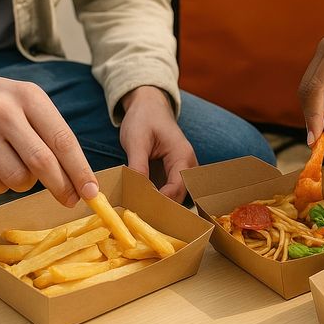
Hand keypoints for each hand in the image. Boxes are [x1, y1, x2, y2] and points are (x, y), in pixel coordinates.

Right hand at [0, 52, 97, 206]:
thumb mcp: (26, 101)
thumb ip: (49, 132)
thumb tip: (76, 176)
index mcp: (30, 97)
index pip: (63, 140)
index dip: (80, 170)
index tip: (92, 192)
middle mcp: (6, 111)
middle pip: (43, 162)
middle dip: (61, 186)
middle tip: (70, 200)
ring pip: (16, 178)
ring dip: (24, 184)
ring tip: (19, 169)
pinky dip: (0, 186)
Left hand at [119, 86, 195, 202]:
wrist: (149, 105)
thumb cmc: (144, 118)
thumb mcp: (136, 140)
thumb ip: (138, 164)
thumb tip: (138, 190)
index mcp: (182, 155)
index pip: (177, 187)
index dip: (162, 201)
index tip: (143, 210)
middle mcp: (188, 164)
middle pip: (179, 195)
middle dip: (162, 206)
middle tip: (140, 218)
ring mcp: (183, 169)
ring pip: (176, 194)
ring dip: (161, 203)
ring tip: (141, 212)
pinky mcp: (174, 171)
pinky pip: (170, 189)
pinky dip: (158, 196)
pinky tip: (143, 202)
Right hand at [297, 16, 323, 144]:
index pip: (317, 85)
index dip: (313, 114)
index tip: (315, 140)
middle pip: (308, 88)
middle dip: (313, 117)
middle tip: (321, 142)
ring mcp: (323, 55)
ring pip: (308, 91)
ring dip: (317, 114)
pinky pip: (315, 90)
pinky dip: (321, 108)